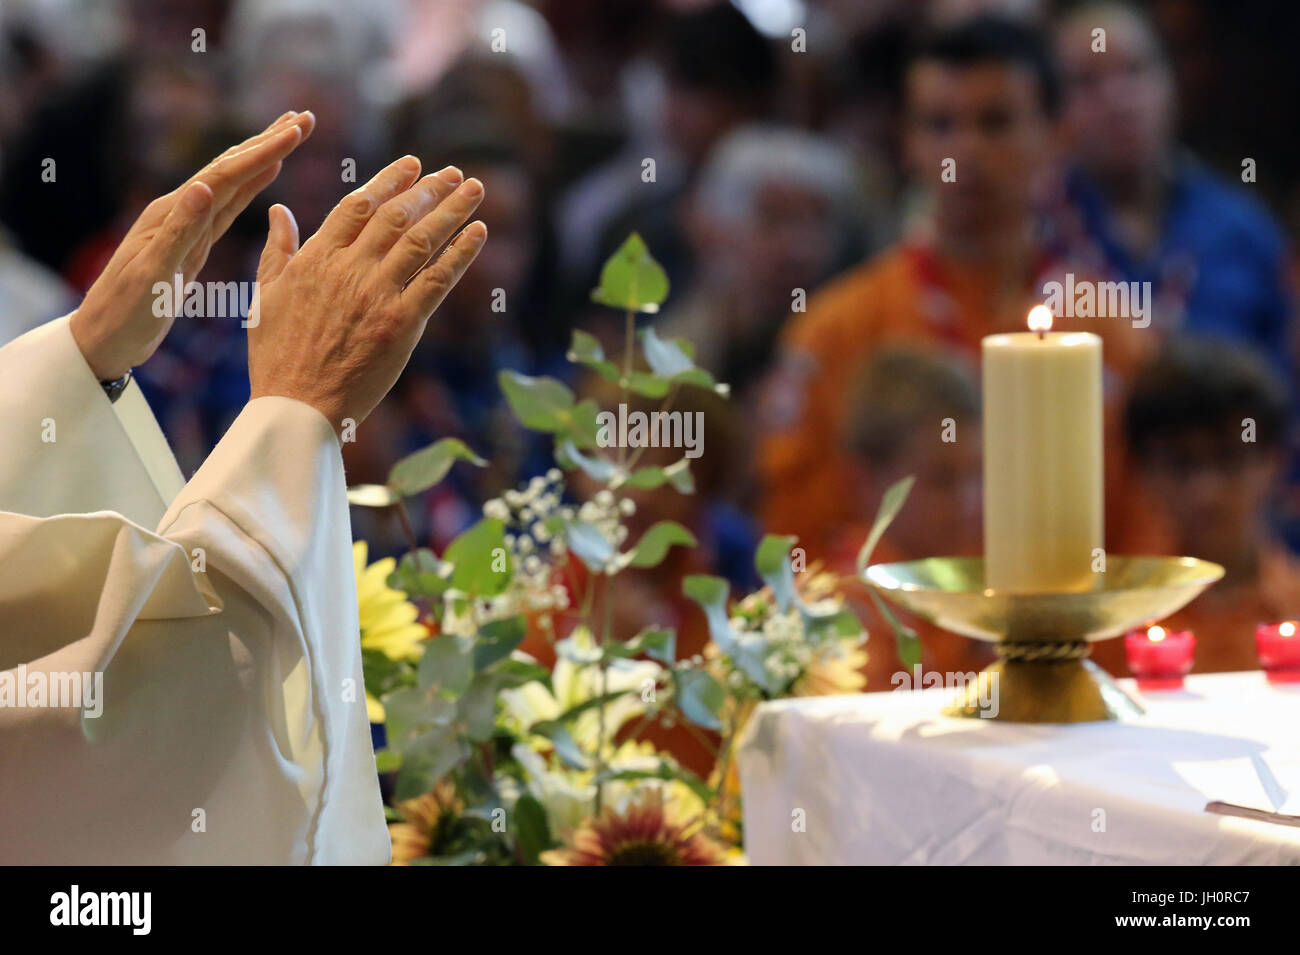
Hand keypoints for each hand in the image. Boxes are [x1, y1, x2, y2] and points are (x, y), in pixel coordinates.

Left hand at [69, 111, 315, 379]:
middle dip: (268, 141)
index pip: (225, 175)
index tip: (295, 131)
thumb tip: (204, 187)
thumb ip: (178, 230)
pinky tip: (264, 176)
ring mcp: (187, 226)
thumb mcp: (153, 274)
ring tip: (290, 135)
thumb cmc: (126, 312)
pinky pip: (229, 207)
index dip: (262, 151)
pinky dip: (250, 187)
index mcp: (172, 215)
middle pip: (230, 167)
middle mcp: (180, 211)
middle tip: (303, 118)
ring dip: (262, 157)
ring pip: (232, 182)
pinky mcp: (193, 244)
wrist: (103, 339)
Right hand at [247, 156, 485, 433]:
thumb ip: (278, 250)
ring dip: (451, 210)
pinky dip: (460, 253)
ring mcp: (377, 295)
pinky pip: (437, 280)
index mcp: (316, 259)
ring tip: (474, 189)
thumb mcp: (265, 296)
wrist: (296, 405)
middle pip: (396, 216)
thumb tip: (279, 210)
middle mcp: (349, 269)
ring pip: (420, 239)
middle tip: (456, 172)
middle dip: (429, 189)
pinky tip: (478, 233)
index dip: (389, 181)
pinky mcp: (401, 324)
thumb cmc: (277, 356)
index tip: (413, 164)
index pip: (358, 205)